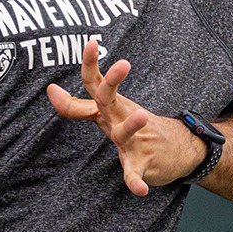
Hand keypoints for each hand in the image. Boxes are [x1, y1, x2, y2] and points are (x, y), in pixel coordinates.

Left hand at [46, 39, 207, 195]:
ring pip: (125, 133)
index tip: (92, 42)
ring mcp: (134, 140)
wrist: (181, 148)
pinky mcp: (144, 162)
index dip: (90, 64)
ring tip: (141, 116)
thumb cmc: (134, 128)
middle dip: (112, 82)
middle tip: (125, 64)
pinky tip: (139, 190)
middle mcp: (121, 118)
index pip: (95, 82)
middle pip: (110, 98)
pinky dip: (136, 181)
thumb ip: (77, 106)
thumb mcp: (107, 114)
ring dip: (131, 125)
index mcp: (111, 106)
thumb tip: (51, 90)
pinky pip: (136, 172)